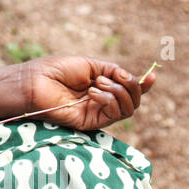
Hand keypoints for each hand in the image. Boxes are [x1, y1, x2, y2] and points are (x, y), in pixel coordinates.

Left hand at [21, 55, 154, 130]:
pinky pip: (113, 115)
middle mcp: (101, 102)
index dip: (143, 85)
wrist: (34, 81)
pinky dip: (108, 100)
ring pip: (128, 109)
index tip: (154, 76)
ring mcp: (97, 113)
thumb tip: (129, 78)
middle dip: (130, 86)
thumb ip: (112, 71)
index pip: (128, 90)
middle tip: (109, 78)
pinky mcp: (90, 123)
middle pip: (133, 101)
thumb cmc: (55, 70)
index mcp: (101, 87)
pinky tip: (92, 92)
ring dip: (118, 93)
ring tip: (96, 84)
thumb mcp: (89, 65)